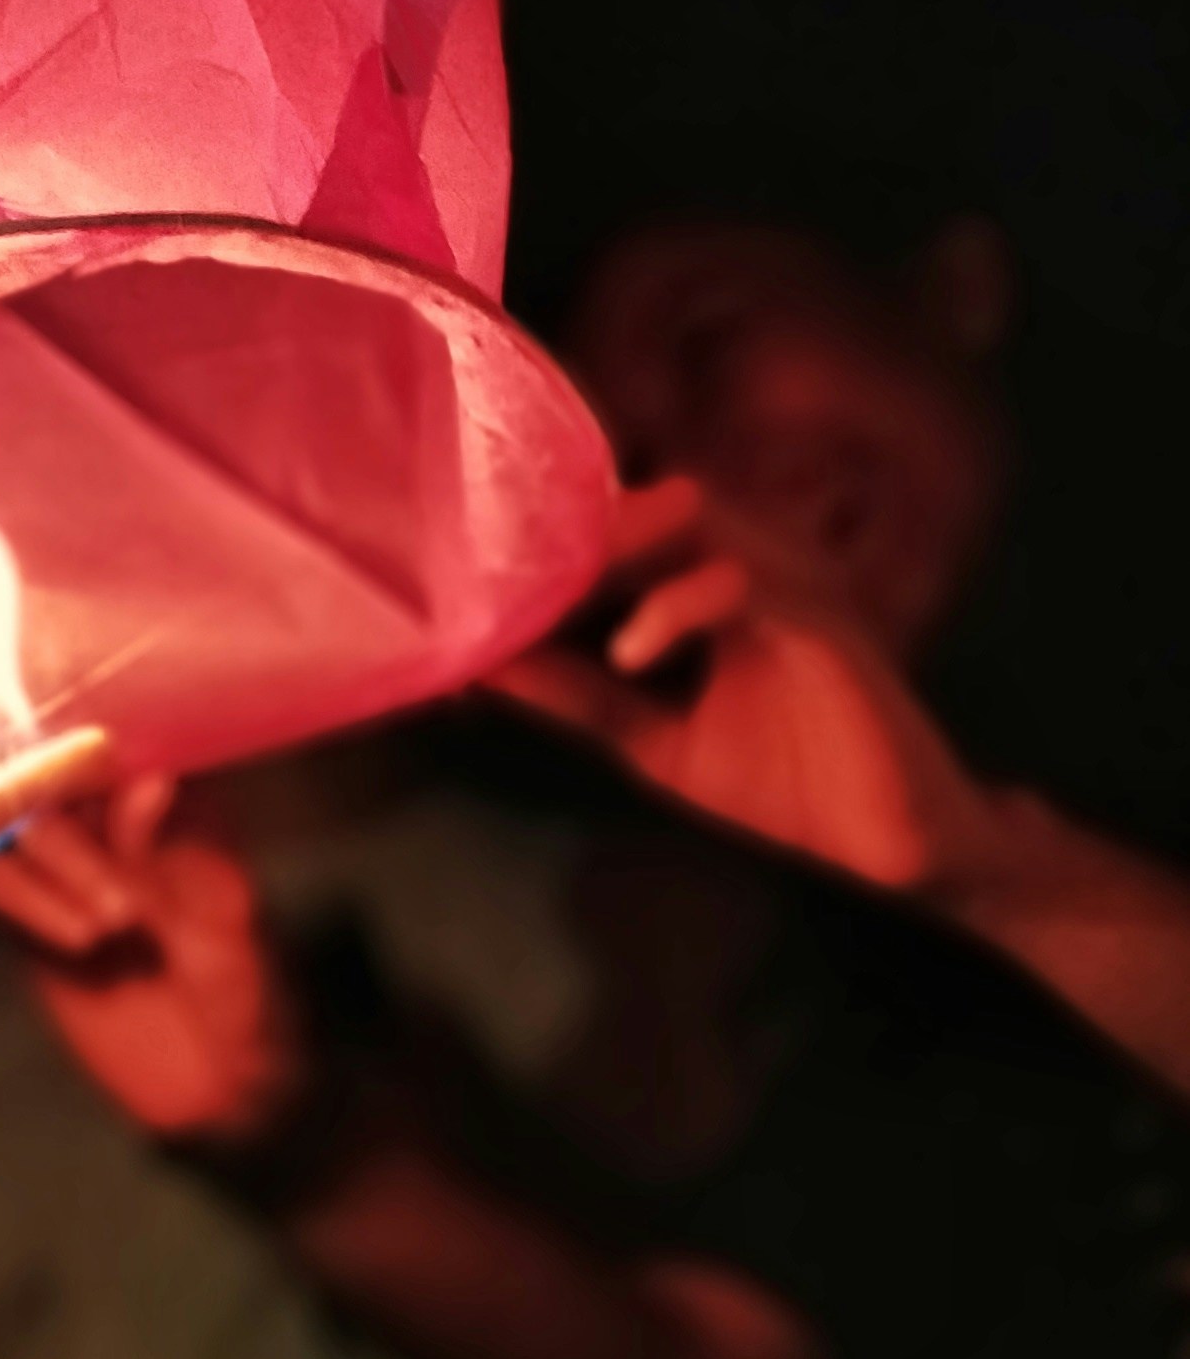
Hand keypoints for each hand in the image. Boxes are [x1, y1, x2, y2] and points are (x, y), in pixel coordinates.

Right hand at [0, 772, 304, 1139]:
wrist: (221, 1076)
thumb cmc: (244, 976)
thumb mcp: (223, 908)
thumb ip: (170, 848)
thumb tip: (146, 779)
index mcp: (159, 799)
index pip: (98, 747)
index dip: (84, 763)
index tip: (94, 799)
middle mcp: (100, 821)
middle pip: (37, 787)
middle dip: (70, 846)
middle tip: (121, 913)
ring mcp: (58, 870)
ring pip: (5, 835)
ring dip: (46, 879)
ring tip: (104, 935)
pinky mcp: (30, 922)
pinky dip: (22, 904)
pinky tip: (75, 945)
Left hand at [492, 476, 991, 894]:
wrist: (896, 850)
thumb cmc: (786, 783)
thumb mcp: (654, 743)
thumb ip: (579, 698)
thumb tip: (482, 668)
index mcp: (710, 582)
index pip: (620, 531)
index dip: (544, 542)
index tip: (462, 575)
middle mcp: (754, 565)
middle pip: (649, 508)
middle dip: (566, 532)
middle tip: (487, 569)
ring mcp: (796, 587)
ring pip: (696, 524)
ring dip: (613, 555)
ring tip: (546, 599)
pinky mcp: (831, 628)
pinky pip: (749, 585)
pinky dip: (680, 606)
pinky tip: (630, 652)